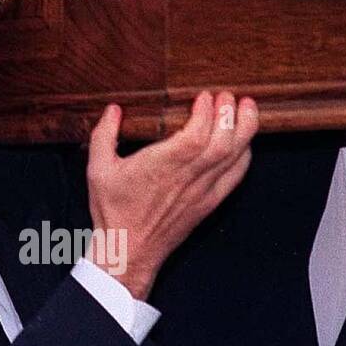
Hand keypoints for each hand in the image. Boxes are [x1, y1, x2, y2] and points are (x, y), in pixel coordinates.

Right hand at [86, 91, 257, 300]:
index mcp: (161, 165)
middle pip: (223, 142)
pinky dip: (245, 155)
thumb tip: (113, 110)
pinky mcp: (210, 202)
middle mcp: (188, 177)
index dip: (206, 112)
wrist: (129, 250)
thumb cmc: (113, 210)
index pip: (196, 134)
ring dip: (245, 130)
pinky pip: (236, 176)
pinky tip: (244, 141)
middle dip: (230, 114)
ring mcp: (203, 191)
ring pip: (235, 157)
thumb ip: (104, 135)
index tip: (204, 96)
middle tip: (228, 95)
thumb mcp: (97, 169)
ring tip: (247, 108)